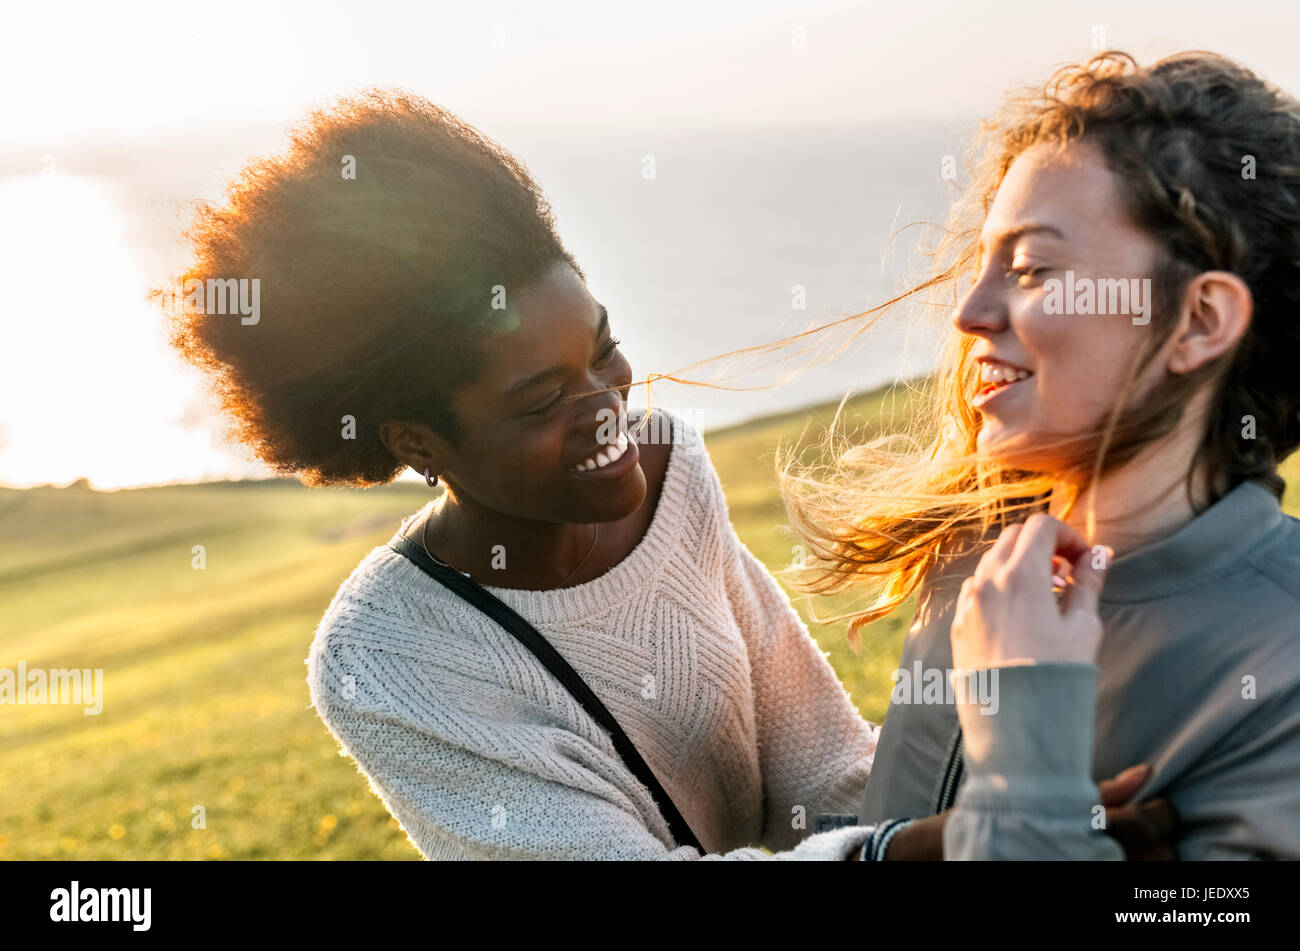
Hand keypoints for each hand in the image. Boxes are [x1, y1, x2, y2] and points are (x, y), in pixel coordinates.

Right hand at [877, 764, 1178, 860]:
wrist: (947, 852)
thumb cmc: (994, 813)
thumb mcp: (1043, 794)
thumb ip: (1101, 790)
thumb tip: (1147, 773)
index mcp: (1075, 828)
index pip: (1145, 827)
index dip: (1163, 815)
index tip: (1162, 806)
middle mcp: (1081, 859)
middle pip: (1155, 857)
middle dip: (1158, 840)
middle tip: (1147, 825)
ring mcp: (1076, 876)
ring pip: (1141, 876)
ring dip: (1146, 860)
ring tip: (1133, 847)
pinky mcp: (1073, 893)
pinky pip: (1116, 885)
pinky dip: (1123, 871)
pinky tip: (1112, 859)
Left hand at [951, 513, 1109, 669]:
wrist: (1015, 723)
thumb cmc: (1056, 676)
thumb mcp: (1083, 628)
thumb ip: (1089, 583)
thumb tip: (1100, 554)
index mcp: (1020, 576)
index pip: (1040, 526)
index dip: (1067, 535)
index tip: (1083, 560)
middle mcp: (987, 582)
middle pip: (1013, 536)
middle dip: (1042, 545)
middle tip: (1067, 574)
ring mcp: (968, 602)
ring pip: (991, 560)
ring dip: (1019, 564)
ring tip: (1046, 595)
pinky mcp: (959, 623)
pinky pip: (977, 587)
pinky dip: (999, 585)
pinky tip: (1020, 613)